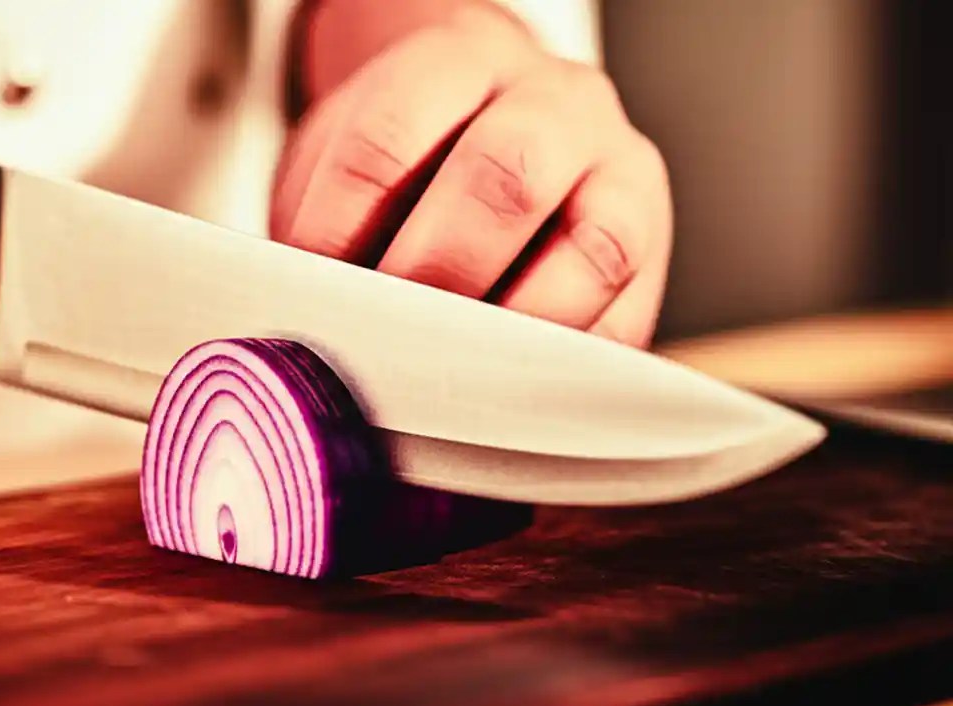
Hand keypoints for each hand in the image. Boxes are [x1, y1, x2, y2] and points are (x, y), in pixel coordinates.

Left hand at [271, 8, 671, 346]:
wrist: (498, 117)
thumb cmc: (413, 155)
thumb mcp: (350, 154)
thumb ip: (326, 218)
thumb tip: (309, 323)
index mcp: (461, 60)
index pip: (391, 134)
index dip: (340, 222)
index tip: (310, 285)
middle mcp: (556, 102)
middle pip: (504, 175)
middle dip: (434, 269)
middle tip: (388, 328)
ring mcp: (620, 170)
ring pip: (594, 248)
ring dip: (514, 325)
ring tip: (455, 371)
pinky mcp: (654, 248)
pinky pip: (627, 320)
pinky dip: (565, 371)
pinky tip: (510, 389)